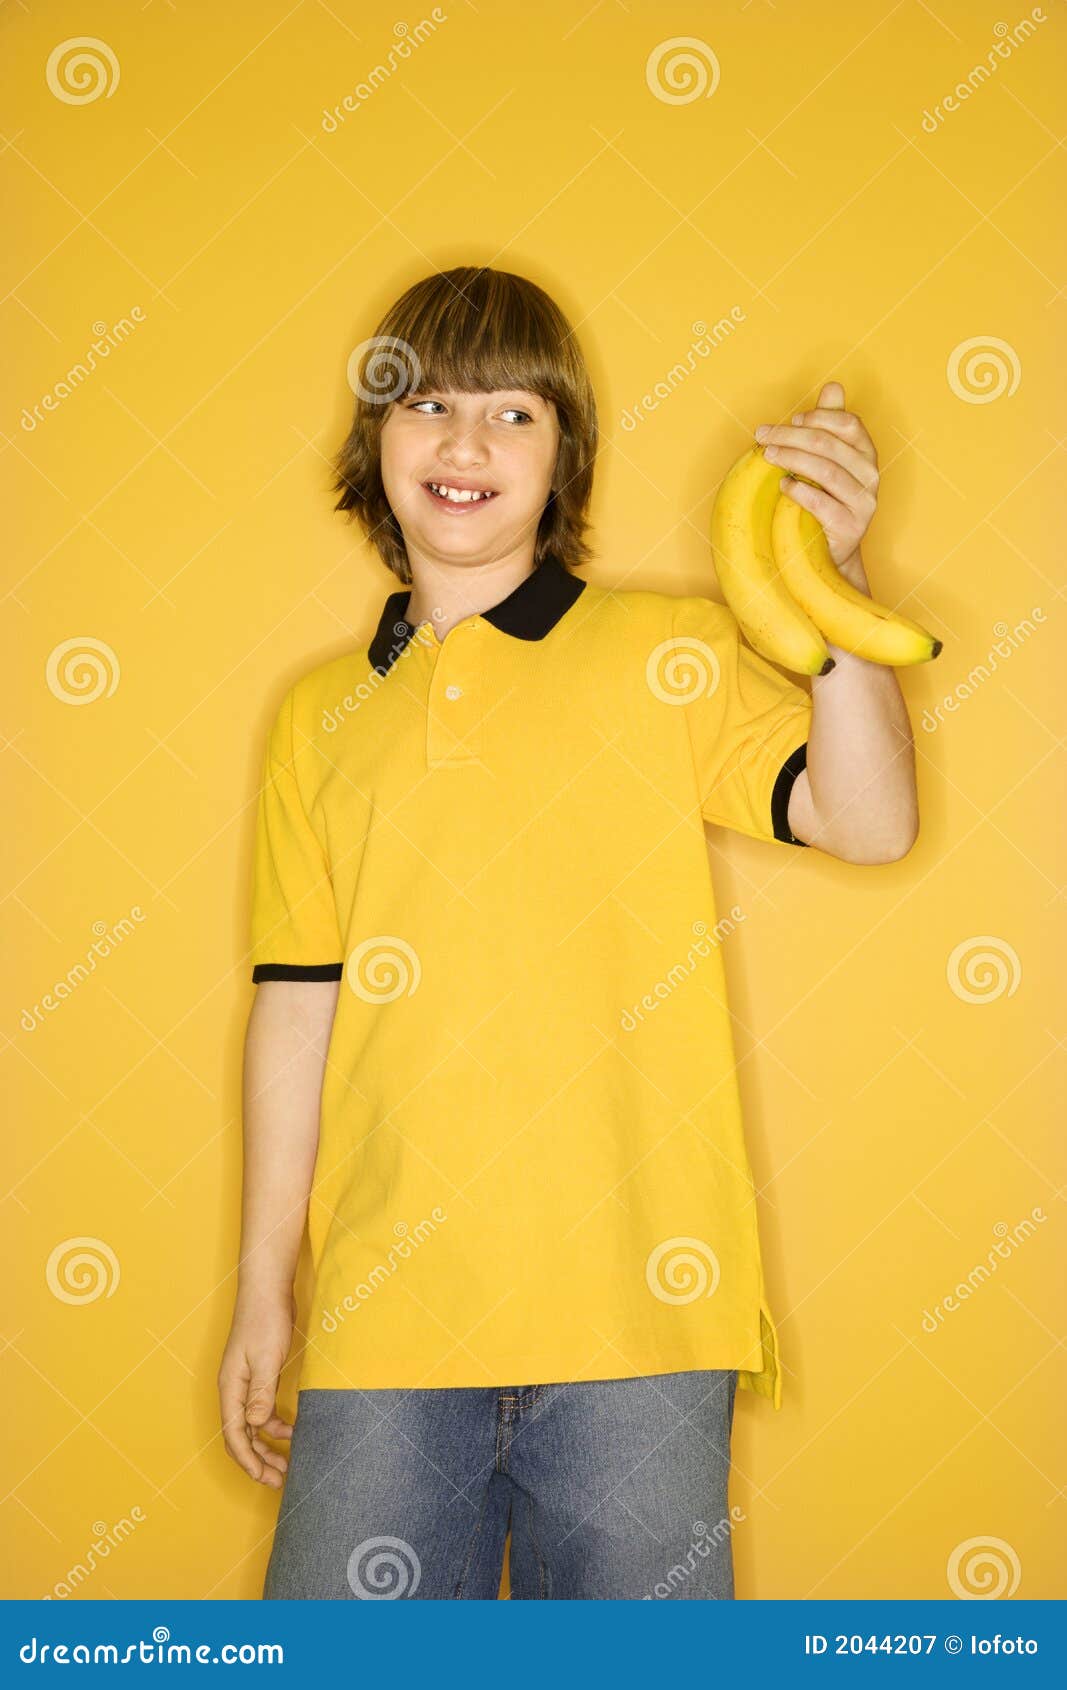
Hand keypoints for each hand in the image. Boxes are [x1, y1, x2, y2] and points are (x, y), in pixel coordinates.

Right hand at [217, 1288, 295, 1487]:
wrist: (267, 1289)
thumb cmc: (265, 1320)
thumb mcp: (267, 1358)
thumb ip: (261, 1393)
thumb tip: (254, 1426)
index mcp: (231, 1388)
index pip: (234, 1435)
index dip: (248, 1461)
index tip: (265, 1479)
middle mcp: (234, 1389)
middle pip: (240, 1436)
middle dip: (257, 1461)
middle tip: (279, 1480)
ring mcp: (245, 1382)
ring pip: (251, 1426)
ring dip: (266, 1446)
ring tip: (286, 1464)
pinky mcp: (258, 1375)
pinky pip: (261, 1410)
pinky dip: (273, 1425)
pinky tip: (291, 1430)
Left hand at [754, 380, 877, 576]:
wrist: (832, 552)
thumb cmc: (828, 500)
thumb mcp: (830, 461)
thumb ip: (830, 425)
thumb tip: (833, 386)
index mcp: (867, 454)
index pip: (848, 424)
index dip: (818, 417)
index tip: (790, 420)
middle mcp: (871, 476)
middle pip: (830, 445)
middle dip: (791, 435)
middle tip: (762, 435)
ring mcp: (864, 503)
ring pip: (827, 471)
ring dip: (792, 458)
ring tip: (768, 455)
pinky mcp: (850, 527)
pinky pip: (822, 504)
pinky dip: (799, 491)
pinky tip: (783, 485)